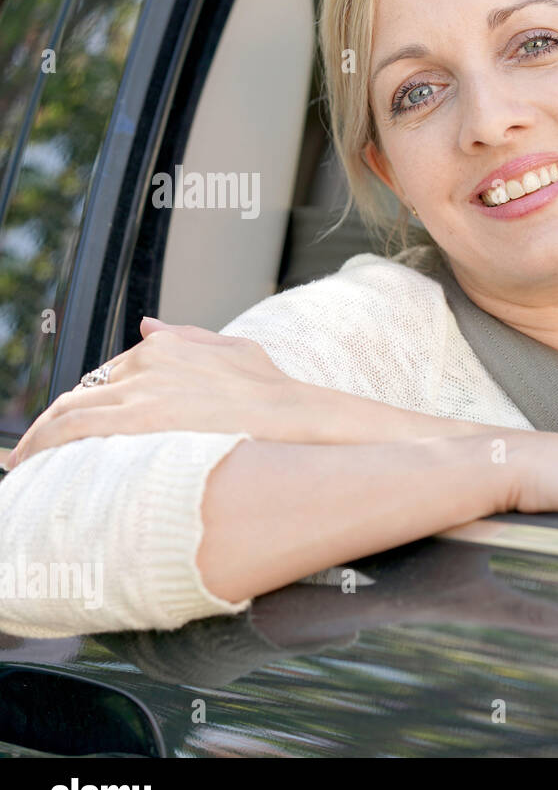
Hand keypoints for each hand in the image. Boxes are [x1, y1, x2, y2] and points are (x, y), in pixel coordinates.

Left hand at [3, 317, 321, 469]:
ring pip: (69, 414)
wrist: (298, 418)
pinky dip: (46, 445)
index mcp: (164, 349)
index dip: (81, 406)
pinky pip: (76, 431)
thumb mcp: (235, 349)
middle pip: (78, 396)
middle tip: (30, 452)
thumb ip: (187, 337)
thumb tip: (146, 326)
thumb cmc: (277, 392)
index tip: (67, 428)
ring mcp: (141, 392)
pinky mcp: (140, 421)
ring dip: (39, 439)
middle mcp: (145, 364)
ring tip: (23, 463)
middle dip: (49, 425)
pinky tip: (33, 464)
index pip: (104, 380)